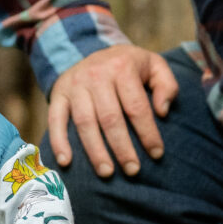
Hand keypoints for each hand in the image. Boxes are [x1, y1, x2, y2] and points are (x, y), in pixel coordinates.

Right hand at [48, 44, 178, 178]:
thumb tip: (162, 111)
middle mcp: (96, 74)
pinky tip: (66, 162)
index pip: (136, 106)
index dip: (148, 133)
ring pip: (84, 122)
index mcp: (122, 67)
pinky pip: (56, 119)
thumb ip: (167, 86)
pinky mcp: (58, 94)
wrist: (94, 50)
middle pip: (110, 118)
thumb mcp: (154, 66)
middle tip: (133, 170)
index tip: (156, 154)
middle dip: (122, 148)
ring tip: (107, 173)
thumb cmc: (129, 66)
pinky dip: (59, 141)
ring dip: (95, 151)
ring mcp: (75, 85)